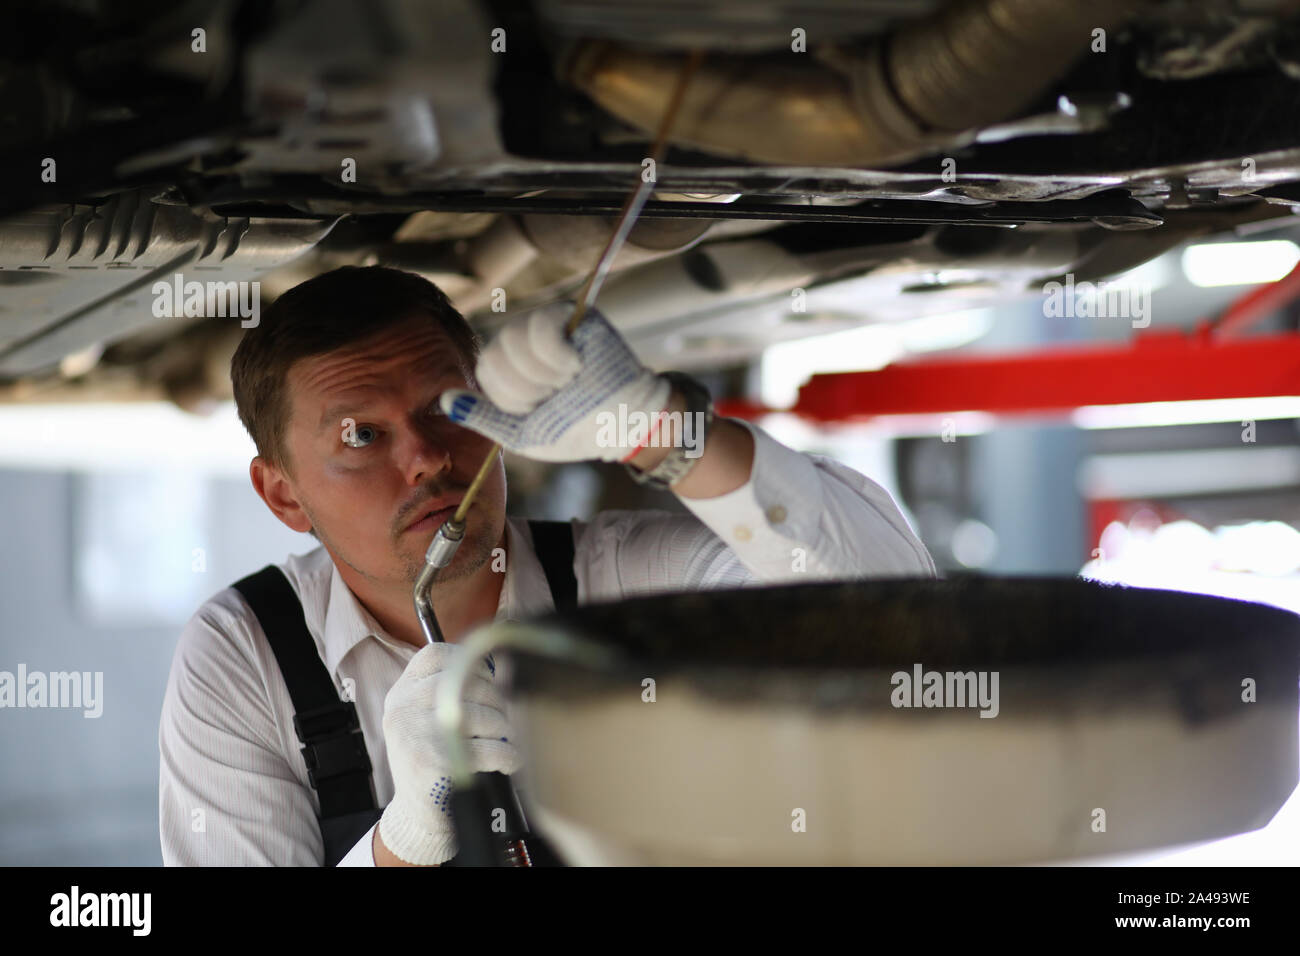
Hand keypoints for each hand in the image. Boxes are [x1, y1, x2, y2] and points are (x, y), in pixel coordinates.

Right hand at [377, 643, 518, 865]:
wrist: (417, 816)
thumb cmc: (431, 760)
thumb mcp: (424, 718)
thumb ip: (448, 689)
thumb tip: (501, 666)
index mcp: (402, 694)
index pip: (437, 655)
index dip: (469, 662)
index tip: (484, 679)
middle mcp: (405, 710)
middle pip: (468, 683)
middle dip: (495, 702)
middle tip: (498, 721)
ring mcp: (418, 736)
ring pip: (485, 715)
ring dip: (503, 730)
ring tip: (501, 742)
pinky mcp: (437, 765)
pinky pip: (492, 749)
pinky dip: (509, 756)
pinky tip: (508, 762)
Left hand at [440, 302, 671, 462]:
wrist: (622, 426)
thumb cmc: (575, 430)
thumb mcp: (521, 433)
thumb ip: (483, 416)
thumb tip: (443, 401)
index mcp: (510, 364)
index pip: (486, 369)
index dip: (509, 397)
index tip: (539, 409)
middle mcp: (526, 339)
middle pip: (496, 353)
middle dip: (525, 389)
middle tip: (557, 396)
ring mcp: (551, 324)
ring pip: (515, 338)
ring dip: (542, 374)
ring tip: (568, 382)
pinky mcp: (575, 315)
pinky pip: (543, 326)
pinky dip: (555, 356)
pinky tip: (574, 367)